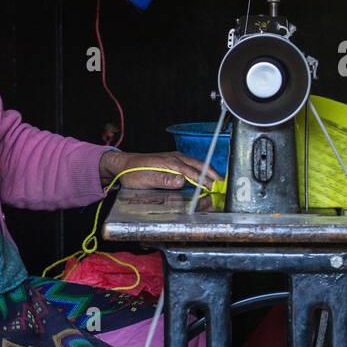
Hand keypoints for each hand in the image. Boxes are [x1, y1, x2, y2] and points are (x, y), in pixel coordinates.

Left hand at [100, 149, 220, 190]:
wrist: (123, 165)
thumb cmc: (133, 173)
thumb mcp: (146, 180)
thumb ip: (164, 180)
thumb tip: (181, 180)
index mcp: (170, 163)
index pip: (192, 172)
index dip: (204, 181)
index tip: (214, 188)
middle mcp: (174, 158)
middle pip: (198, 165)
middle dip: (212, 174)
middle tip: (223, 185)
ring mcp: (174, 158)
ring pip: (196, 164)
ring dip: (208, 171)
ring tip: (218, 181)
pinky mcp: (173, 161)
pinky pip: (191, 164)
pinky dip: (201, 170)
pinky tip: (204, 176)